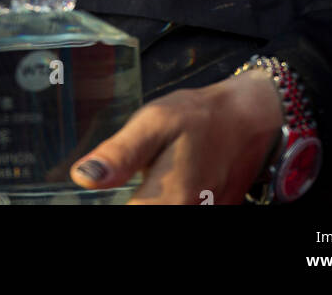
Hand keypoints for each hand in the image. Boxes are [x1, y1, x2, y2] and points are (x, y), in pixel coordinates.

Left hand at [71, 69, 283, 204]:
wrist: (248, 120)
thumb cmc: (199, 116)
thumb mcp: (155, 121)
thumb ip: (120, 153)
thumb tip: (83, 177)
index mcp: (169, 199)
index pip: (125, 216)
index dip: (108, 200)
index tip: (103, 183)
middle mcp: (188, 214)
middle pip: (142, 214)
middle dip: (136, 196)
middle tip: (138, 167)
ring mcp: (203, 215)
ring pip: (158, 210)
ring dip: (148, 197)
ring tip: (152, 171)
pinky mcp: (214, 213)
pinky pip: (180, 209)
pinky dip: (164, 197)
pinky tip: (162, 183)